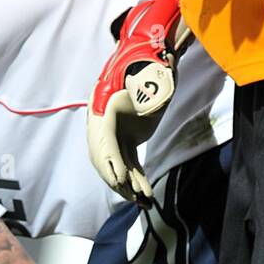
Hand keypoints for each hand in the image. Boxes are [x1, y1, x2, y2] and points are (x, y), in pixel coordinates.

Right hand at [87, 0, 190, 203]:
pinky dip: (135, 179)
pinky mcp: (126, 139)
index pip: (104, 139)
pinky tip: (145, 195)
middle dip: (117, 180)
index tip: (120, 178)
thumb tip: (160, 85)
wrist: (148, 61)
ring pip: (115, 164)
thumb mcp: (152, 73)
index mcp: (105, 106)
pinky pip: (127, 163)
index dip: (110, 160)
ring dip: (128, 185)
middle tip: (131, 196)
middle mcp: (104, 120)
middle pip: (104, 157)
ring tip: (142, 202)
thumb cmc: (150, 65)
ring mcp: (114, 131)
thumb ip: (154, 81)